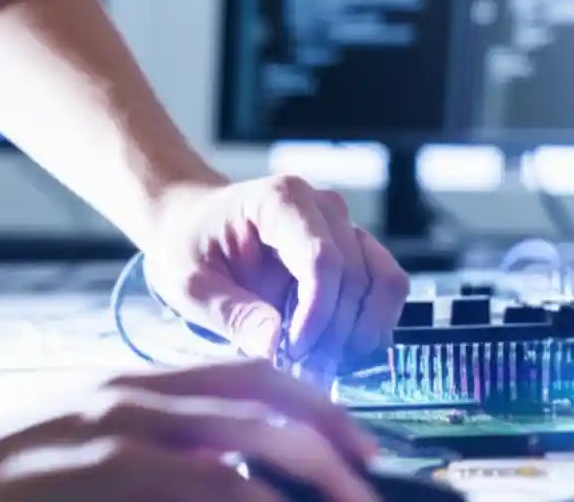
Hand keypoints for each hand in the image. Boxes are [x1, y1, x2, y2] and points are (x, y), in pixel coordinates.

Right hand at [0, 360, 379, 501]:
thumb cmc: (4, 470)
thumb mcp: (90, 435)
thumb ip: (159, 441)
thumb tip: (230, 467)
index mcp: (135, 380)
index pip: (248, 370)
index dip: (313, 400)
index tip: (353, 437)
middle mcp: (134, 393)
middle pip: (262, 397)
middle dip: (330, 434)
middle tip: (369, 473)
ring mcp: (115, 432)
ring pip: (243, 440)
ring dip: (308, 471)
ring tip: (349, 499)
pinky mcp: (97, 471)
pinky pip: (198, 485)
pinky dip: (247, 499)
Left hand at [144, 176, 409, 378]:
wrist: (191, 225)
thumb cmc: (188, 247)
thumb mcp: (190, 284)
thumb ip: (233, 313)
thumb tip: (278, 347)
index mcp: (281, 201)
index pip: (322, 259)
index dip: (318, 314)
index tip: (293, 355)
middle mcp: (325, 208)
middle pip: (357, 278)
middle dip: (335, 334)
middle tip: (302, 373)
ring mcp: (347, 229)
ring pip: (385, 284)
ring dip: (362, 334)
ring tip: (322, 366)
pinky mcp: (357, 254)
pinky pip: (386, 290)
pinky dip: (371, 327)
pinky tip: (337, 353)